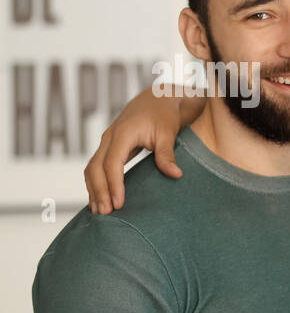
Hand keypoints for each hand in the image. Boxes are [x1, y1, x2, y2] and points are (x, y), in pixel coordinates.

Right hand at [85, 84, 201, 213]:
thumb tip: (175, 174)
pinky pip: (96, 167)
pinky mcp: (110, 147)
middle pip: (95, 168)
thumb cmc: (164, 114)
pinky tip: (100, 199)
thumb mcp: (168, 132)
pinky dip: (96, 183)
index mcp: (122, 134)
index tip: (118, 203)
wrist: (157, 98)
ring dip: (94, 189)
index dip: (113, 184)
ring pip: (92, 168)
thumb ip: (167, 153)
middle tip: (106, 214)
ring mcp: (107, 142)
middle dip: (99, 191)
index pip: (112, 163)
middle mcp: (109, 138)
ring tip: (100, 212)